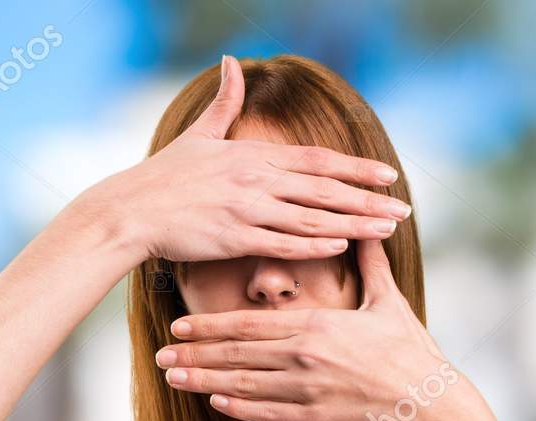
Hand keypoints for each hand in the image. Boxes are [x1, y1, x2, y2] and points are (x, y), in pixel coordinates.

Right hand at [95, 56, 410, 264]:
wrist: (130, 209)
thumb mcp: (199, 133)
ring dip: (353, 224)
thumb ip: (224, 102)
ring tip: (388, 231)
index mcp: (253, 154)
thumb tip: (232, 62)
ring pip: (312, 218)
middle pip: (324, 189)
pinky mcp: (233, 237)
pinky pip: (282, 242)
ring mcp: (246, 209)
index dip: (355, 168)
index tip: (388, 176)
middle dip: (368, 199)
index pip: (316, 160)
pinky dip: (313, 243)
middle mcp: (256, 179)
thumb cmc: (163, 177)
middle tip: (405, 209)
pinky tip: (342, 244)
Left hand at [155, 238, 461, 420]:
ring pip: (242, 384)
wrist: (428, 401)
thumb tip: (369, 229)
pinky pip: (266, 412)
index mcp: (316, 325)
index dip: (209, 325)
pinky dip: (237, 407)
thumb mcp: (388, 302)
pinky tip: (213, 402)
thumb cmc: (410, 352)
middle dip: (194, 354)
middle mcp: (304, 355)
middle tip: (159, 355)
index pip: (249, 324)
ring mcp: (306, 389)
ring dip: (204, 381)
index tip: (180, 326)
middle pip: (236, 353)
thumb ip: (370, 265)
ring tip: (173, 380)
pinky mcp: (313, 418)